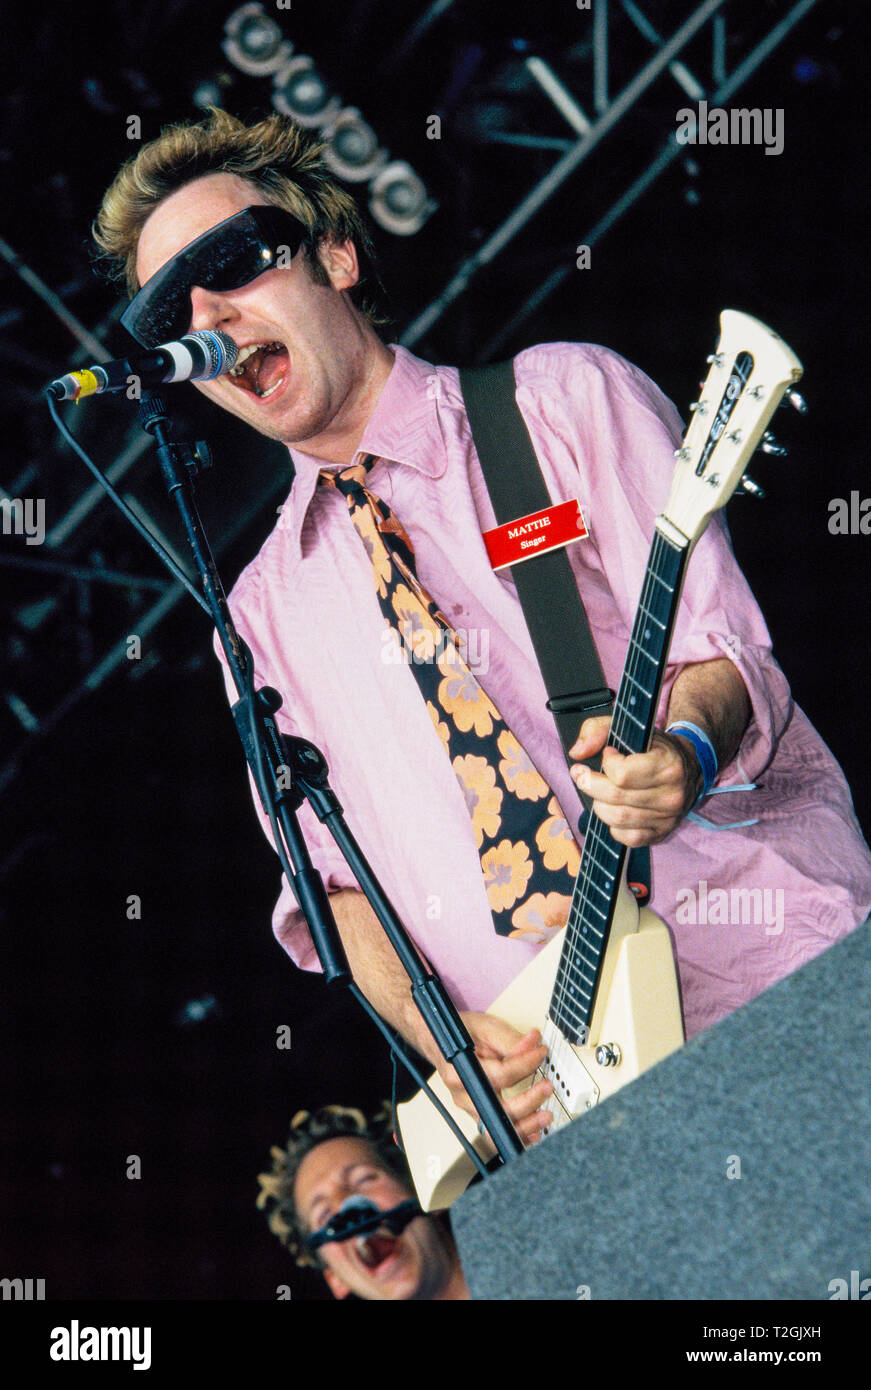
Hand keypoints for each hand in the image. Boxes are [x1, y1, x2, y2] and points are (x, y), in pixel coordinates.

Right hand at [435, 1012, 552, 1145]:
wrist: (439, 1041)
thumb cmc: (461, 1034)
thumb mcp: (485, 1027)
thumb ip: (509, 1038)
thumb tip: (533, 1044)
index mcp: (462, 1068)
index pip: (501, 1074)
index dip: (526, 1064)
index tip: (541, 1053)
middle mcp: (463, 1092)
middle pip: (498, 1108)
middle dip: (529, 1101)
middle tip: (547, 1086)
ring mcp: (469, 1106)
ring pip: (496, 1127)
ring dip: (524, 1125)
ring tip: (545, 1116)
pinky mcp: (477, 1113)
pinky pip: (496, 1132)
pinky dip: (515, 1135)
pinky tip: (532, 1134)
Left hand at [568, 715, 702, 846]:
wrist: (688, 768)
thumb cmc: (655, 748)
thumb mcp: (631, 728)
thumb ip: (598, 730)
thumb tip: (576, 753)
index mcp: (667, 766)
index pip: (622, 774)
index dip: (607, 763)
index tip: (609, 755)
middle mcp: (671, 795)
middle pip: (615, 797)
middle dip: (590, 784)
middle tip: (582, 775)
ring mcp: (667, 818)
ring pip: (617, 819)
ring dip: (599, 804)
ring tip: (599, 792)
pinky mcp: (661, 833)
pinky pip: (627, 838)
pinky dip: (613, 825)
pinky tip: (614, 809)